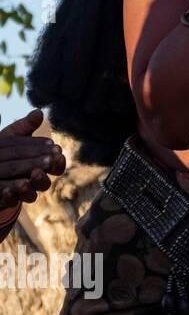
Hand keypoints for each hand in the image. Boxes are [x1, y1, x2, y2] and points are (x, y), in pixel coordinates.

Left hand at [0, 108, 64, 225]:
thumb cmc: (4, 151)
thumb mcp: (13, 137)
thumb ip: (26, 127)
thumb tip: (38, 112)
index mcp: (41, 165)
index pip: (55, 165)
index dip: (58, 161)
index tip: (58, 153)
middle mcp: (33, 181)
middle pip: (45, 182)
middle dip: (43, 175)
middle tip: (41, 167)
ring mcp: (21, 192)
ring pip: (31, 195)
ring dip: (29, 189)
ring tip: (23, 182)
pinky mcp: (7, 200)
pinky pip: (11, 202)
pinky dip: (10, 197)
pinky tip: (7, 190)